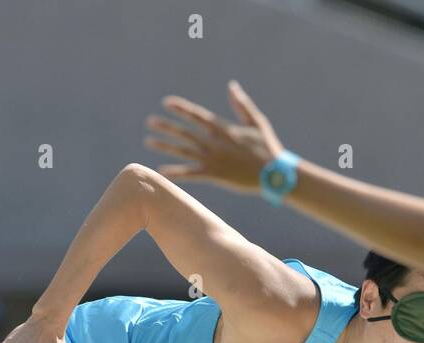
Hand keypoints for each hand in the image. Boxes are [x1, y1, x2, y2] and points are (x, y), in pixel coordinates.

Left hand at [145, 81, 284, 192]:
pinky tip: (161, 170)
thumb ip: (242, 104)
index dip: (181, 109)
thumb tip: (232, 86)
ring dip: (165, 145)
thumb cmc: (268, 147)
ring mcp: (213, 158)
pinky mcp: (215, 175)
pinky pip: (191, 173)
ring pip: (184, 150)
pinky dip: (176, 172)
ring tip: (149, 141)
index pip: (198, 115)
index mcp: (224, 128)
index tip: (167, 103)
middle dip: (167, 126)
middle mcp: (215, 142)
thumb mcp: (257, 122)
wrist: (274, 174)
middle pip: (186, 132)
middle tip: (150, 122)